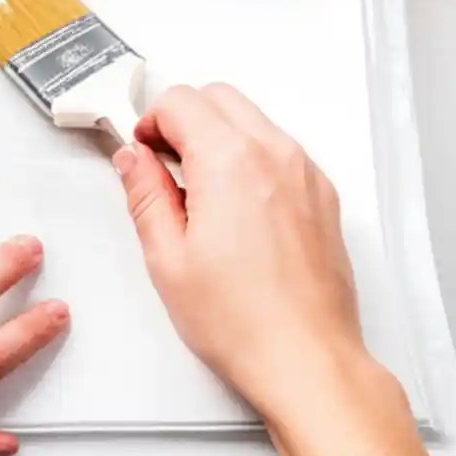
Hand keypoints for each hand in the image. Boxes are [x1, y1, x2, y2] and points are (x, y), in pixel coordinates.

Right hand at [112, 83, 373, 420]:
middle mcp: (276, 155)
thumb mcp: (168, 258)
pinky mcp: (323, 197)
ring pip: (254, 121)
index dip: (150, 122)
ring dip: (220, 137)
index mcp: (231, 162)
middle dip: (185, 119)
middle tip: (163, 166)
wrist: (306, 358)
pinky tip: (236, 211)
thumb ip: (146, 195)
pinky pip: (281, 152)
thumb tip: (133, 160)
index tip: (141, 152)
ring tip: (199, 195)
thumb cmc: (243, 321)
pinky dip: (253, 160)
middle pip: (220, 98)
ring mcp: (306, 174)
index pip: (181, 101)